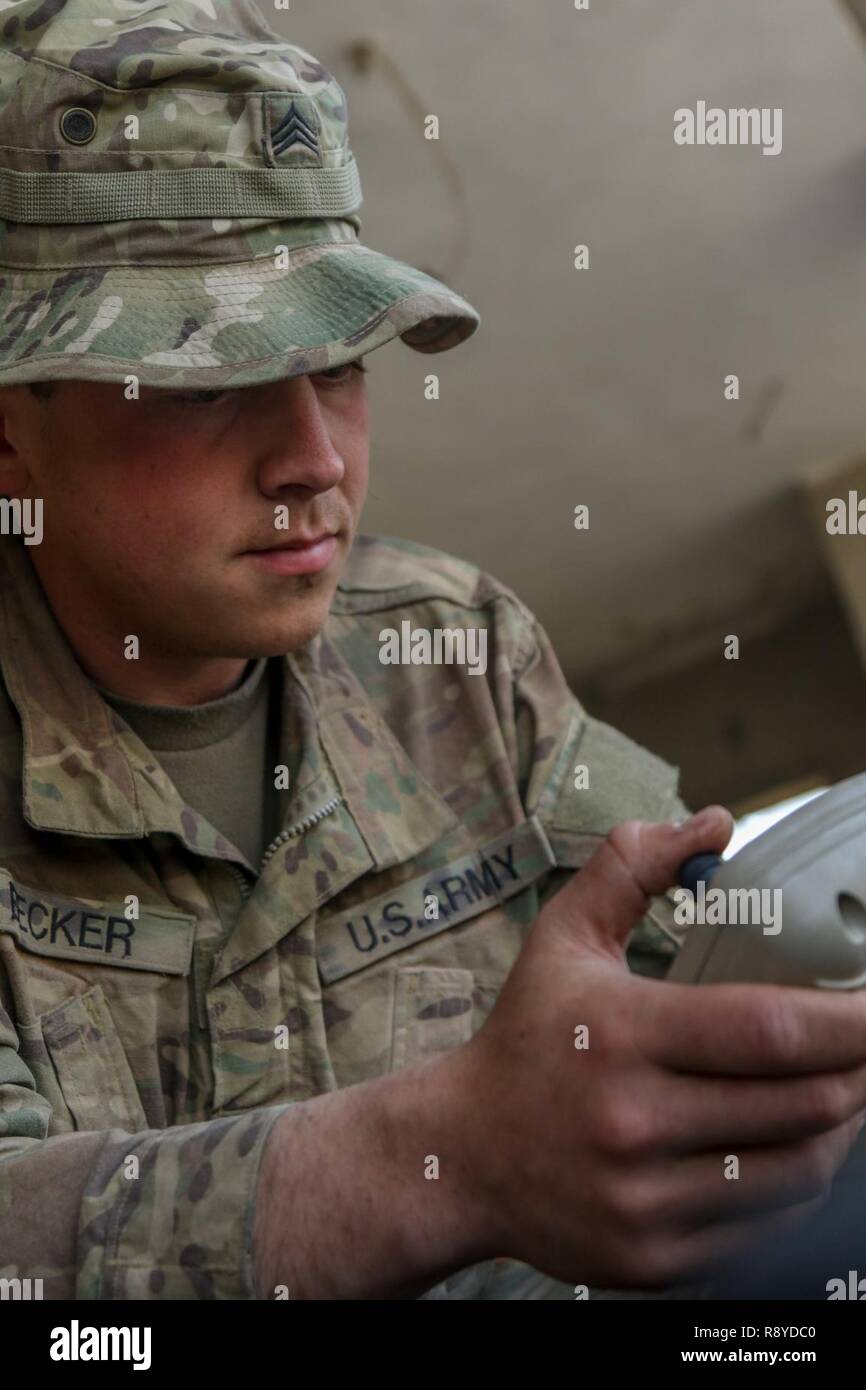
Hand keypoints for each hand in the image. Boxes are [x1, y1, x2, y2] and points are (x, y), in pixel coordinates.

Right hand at [442, 808, 865, 1287]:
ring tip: (835, 1093)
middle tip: (863, 1047)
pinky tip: (784, 1147)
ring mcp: (644, 1202)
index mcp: (621, 1033)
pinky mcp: (652, 1259)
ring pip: (795, 1173)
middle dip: (858, 1074)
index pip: (770, 1030)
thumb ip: (634, 866)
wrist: (458, 1155)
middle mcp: (634, 1123)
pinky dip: (791, 1185)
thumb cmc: (525, 1037)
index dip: (849, 1021)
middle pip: (801, 1106)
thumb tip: (717, 822)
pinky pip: (761, 1226)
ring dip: (836, 1130)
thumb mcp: (563, 936)